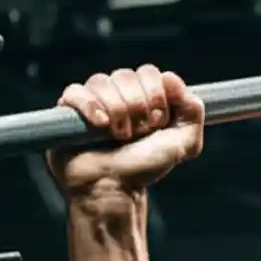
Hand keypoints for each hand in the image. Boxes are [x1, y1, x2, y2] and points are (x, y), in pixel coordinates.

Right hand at [48, 65, 204, 195]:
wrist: (116, 187)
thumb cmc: (146, 166)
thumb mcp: (185, 143)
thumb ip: (192, 112)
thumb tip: (171, 78)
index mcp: (143, 96)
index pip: (149, 72)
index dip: (156, 95)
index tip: (158, 122)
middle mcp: (117, 94)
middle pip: (126, 75)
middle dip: (138, 106)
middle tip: (139, 132)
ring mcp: (92, 101)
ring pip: (102, 81)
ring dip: (117, 110)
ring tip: (119, 135)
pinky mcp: (67, 111)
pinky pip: (75, 92)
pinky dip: (89, 106)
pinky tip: (100, 125)